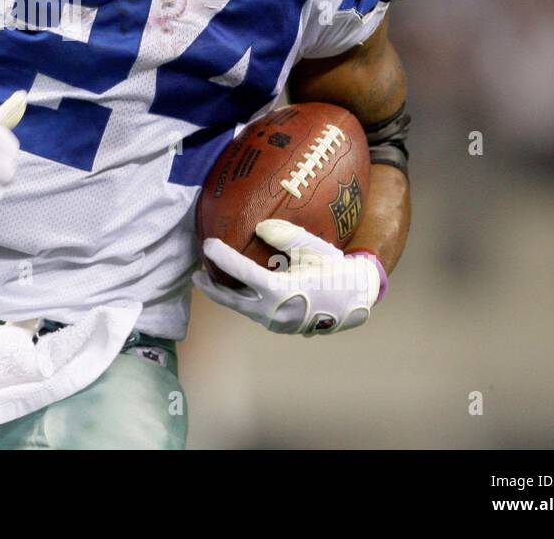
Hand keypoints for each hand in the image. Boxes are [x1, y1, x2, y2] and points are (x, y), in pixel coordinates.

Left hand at [192, 219, 386, 336]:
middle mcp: (274, 311)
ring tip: (212, 280)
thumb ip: (286, 236)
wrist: (357, 299)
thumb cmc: (335, 269)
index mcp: (280, 291)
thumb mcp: (313, 249)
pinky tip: (239, 290)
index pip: (240, 272)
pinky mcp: (282, 327)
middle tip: (196, 274)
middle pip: (231, 299)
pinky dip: (244, 300)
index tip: (207, 243)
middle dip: (210, 287)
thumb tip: (260, 226)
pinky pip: (256, 312)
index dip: (221, 256)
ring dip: (226, 295)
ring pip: (243, 308)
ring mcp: (277, 323)